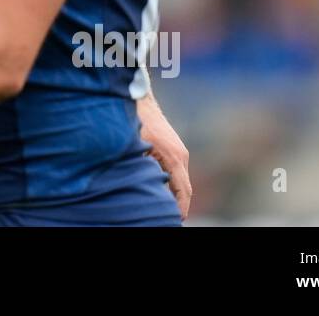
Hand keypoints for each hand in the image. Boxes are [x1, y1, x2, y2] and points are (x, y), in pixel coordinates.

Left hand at [138, 95, 191, 218]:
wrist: (137, 96)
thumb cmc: (134, 120)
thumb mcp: (135, 147)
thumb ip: (142, 169)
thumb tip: (143, 188)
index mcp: (174, 157)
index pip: (183, 191)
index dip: (180, 209)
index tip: (176, 221)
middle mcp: (180, 155)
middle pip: (185, 189)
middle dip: (180, 206)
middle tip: (170, 220)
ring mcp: (178, 151)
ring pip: (180, 180)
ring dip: (175, 195)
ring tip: (166, 211)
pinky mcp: (173, 149)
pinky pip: (176, 172)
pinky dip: (172, 185)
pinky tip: (161, 192)